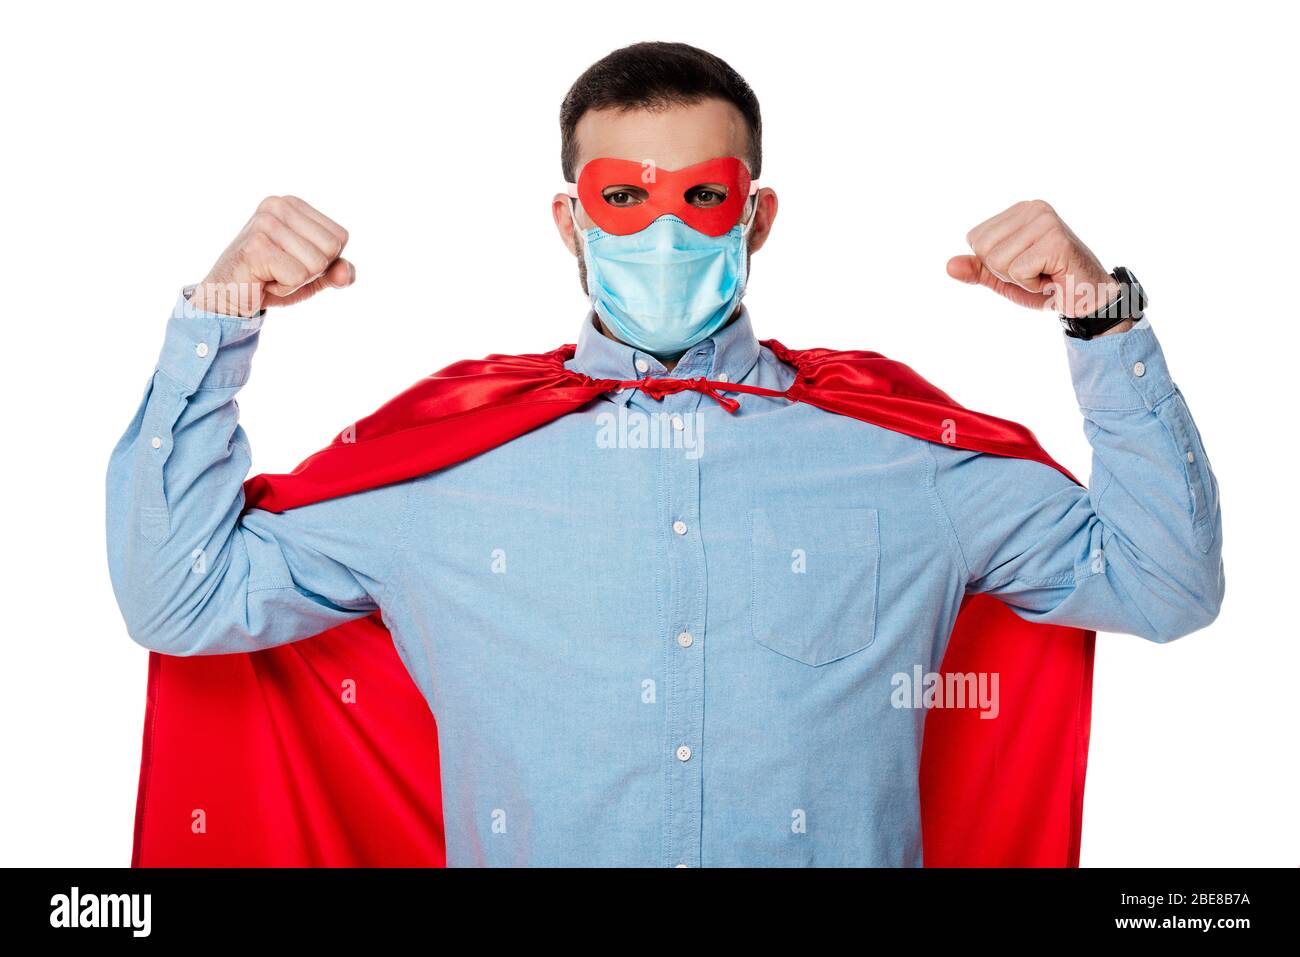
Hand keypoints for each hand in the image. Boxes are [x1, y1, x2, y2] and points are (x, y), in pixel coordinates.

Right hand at [188, 195, 354, 316]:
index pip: (340, 237)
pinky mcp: (257, 246)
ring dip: (296, 281)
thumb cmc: (270, 281)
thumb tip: (346, 273)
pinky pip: (298, 277)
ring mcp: (266, 224)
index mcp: (292, 204)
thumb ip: (336, 272)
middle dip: (311, 271)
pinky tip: (262, 281)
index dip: (323, 261)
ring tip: (270, 274)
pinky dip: (284, 289)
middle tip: (280, 270)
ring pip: (316, 264)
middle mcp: (278, 205)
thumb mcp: (312, 276)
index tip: (292, 261)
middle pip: (331, 249)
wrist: (226, 297)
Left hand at [946, 200, 1123, 321]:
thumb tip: (949, 265)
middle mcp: (1032, 208)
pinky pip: (1016, 271)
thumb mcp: (1005, 278)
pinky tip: (1052, 278)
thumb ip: (978, 270)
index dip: (993, 263)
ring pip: (997, 261)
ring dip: (1020, 279)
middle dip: (1004, 272)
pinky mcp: (1055, 240)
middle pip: (983, 249)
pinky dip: (1031, 284)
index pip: (975, 239)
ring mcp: (1045, 221)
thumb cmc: (1048, 285)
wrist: (1088, 299)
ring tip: (1044, 274)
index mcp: (1019, 211)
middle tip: (1035, 271)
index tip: (1024, 265)